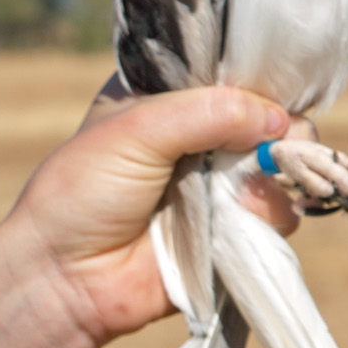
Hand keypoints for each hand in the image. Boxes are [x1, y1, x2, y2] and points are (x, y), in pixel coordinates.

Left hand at [0, 83, 291, 347]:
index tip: (273, 89)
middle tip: (276, 145)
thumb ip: (207, 113)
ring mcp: (216, 183)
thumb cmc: (83, 192)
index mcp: (164, 96)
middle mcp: (196, 135)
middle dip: (280, 130)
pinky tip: (238, 218)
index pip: (227, 69)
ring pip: (279, 166)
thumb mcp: (136, 130)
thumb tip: (278, 120)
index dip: (256, 76)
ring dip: (274, 175)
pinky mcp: (231, 229)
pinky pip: (277, 214)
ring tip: (240, 189)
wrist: (67, 278)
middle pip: (266, 117)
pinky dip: (269, 214)